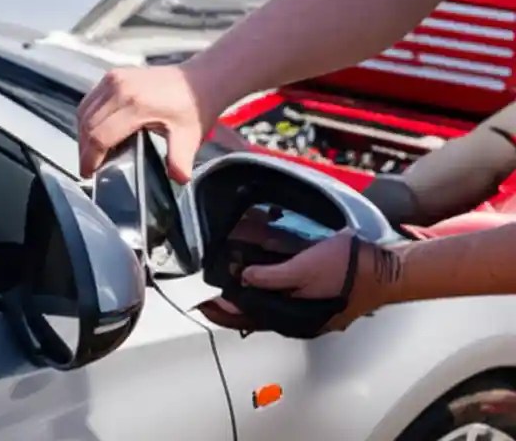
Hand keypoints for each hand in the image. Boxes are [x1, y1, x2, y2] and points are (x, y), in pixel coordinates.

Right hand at [77, 62, 223, 182]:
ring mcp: (114, 78)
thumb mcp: (190, 136)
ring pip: (84, 112)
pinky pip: (89, 101)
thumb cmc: (194, 106)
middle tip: (89, 168)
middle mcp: (119, 87)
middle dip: (85, 150)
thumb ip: (180, 159)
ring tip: (92, 153)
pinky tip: (97, 133)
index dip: (90, 158)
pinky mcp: (113, 75)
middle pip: (87, 125)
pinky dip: (88, 119)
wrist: (200, 79)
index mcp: (135, 104)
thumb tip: (178, 178)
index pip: (100, 136)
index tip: (89, 173)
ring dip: (84, 135)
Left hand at [211, 231, 400, 333]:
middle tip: (208, 300)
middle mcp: (299, 319)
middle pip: (256, 317)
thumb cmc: (348, 269)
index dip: (224, 312)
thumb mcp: (303, 269)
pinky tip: (260, 279)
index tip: (202, 304)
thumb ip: (272, 276)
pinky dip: (268, 290)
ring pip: (270, 309)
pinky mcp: (316, 298)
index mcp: (293, 319)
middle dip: (231, 309)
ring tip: (227, 290)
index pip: (248, 319)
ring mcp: (308, 310)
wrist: (386, 270)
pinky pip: (285, 298)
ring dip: (248, 300)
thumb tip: (245, 279)